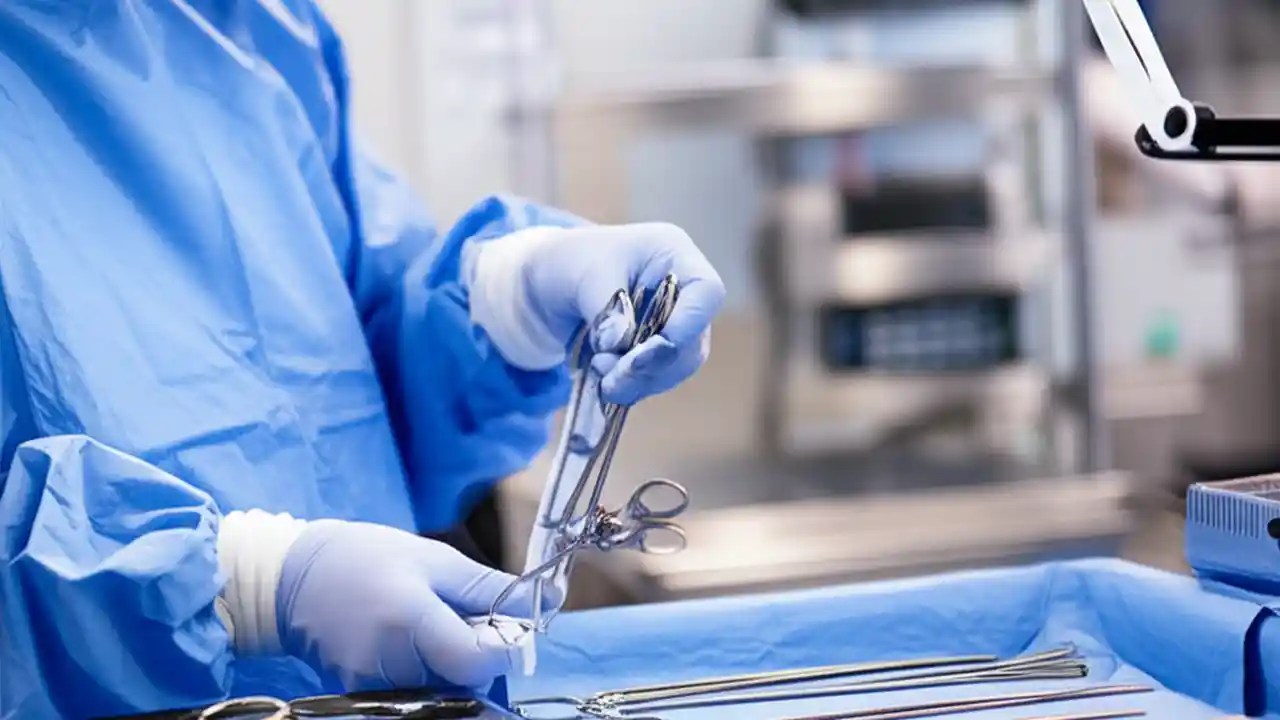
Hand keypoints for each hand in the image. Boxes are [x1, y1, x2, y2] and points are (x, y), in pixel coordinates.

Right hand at [275, 520, 548, 689]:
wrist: (296, 578)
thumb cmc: (368, 557)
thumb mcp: (435, 559)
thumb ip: (490, 587)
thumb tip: (547, 602)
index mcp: (410, 620)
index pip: (477, 661)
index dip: (503, 647)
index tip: (506, 626)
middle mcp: (389, 663)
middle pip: (463, 682)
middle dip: (477, 655)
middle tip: (463, 618)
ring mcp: (371, 685)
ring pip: (442, 692)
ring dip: (453, 666)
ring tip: (434, 627)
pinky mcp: (361, 695)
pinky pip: (416, 693)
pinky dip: (428, 673)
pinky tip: (415, 643)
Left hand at [472, 223, 725, 405]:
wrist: (549, 282)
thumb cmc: (571, 261)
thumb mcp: (583, 274)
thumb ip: (606, 309)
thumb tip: (620, 344)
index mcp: (672, 254)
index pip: (706, 292)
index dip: (688, 325)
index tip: (651, 348)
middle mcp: (682, 290)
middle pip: (693, 339)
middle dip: (654, 365)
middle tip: (612, 379)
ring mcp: (673, 322)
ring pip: (678, 366)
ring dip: (642, 382)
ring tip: (604, 382)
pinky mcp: (656, 350)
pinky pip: (657, 377)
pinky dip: (634, 386)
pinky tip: (606, 384)